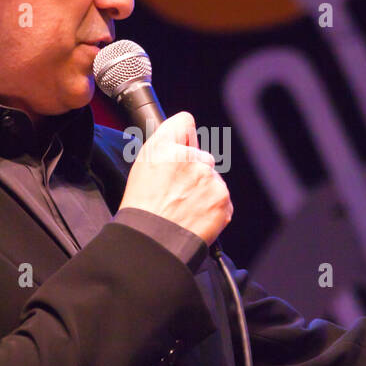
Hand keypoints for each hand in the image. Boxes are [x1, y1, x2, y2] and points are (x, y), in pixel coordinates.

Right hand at [118, 111, 232, 245]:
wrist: (154, 243)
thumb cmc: (143, 207)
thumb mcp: (143, 166)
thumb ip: (165, 143)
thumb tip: (185, 132)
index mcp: (165, 148)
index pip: (184, 123)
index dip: (182, 138)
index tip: (181, 148)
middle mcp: (190, 158)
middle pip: (201, 155)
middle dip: (194, 170)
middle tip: (176, 192)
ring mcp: (209, 179)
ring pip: (212, 178)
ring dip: (203, 190)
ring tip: (183, 208)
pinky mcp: (223, 199)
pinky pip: (222, 198)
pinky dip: (212, 207)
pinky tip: (194, 216)